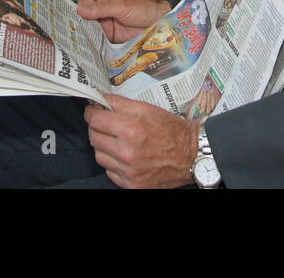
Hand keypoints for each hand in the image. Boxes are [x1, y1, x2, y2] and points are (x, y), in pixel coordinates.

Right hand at [62, 0, 170, 43]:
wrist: (157, 25)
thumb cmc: (144, 8)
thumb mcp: (122, 6)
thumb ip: (101, 8)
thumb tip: (80, 8)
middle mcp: (100, 5)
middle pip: (80, 8)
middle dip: (69, 12)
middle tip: (55, 18)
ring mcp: (102, 19)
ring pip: (84, 23)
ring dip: (75, 27)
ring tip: (62, 32)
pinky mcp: (105, 34)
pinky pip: (92, 35)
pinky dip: (85, 39)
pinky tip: (77, 42)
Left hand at [84, 94, 199, 188]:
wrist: (191, 155)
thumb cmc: (172, 130)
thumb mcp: (148, 109)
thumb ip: (120, 103)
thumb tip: (100, 99)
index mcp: (131, 129)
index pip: (95, 119)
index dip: (92, 112)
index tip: (93, 110)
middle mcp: (127, 153)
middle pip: (93, 137)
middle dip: (97, 128)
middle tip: (107, 124)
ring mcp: (129, 171)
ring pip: (99, 156)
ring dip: (104, 146)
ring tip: (118, 141)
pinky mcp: (131, 185)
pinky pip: (110, 172)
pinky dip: (114, 163)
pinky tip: (125, 156)